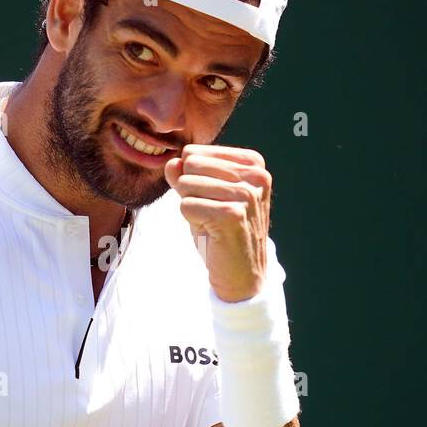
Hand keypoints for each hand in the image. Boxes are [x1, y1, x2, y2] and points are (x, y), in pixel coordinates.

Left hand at [165, 144, 270, 302]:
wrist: (241, 273)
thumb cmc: (223, 231)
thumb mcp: (204, 196)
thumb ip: (186, 175)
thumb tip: (172, 162)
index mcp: (253, 163)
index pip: (194, 153)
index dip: (193, 178)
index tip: (214, 199)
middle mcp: (254, 175)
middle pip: (190, 166)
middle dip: (190, 191)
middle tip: (210, 213)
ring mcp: (246, 194)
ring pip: (186, 184)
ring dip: (191, 207)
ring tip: (212, 222)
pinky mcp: (233, 214)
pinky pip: (186, 205)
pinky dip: (191, 221)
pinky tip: (211, 231)